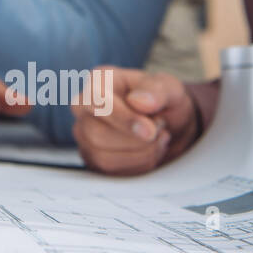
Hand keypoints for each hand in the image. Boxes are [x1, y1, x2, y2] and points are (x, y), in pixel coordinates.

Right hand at [70, 67, 199, 174]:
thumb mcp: (169, 87)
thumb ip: (156, 90)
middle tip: (158, 130)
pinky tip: (149, 151)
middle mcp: (84, 106)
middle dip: (135, 141)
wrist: (168, 121)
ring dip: (140, 154)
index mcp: (99, 81)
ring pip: (103, 156)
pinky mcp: (92, 156)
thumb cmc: (161, 100)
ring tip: (157, 140)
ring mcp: (85, 133)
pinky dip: (138, 165)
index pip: (96, 101)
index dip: (123, 119)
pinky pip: (110, 171)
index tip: (150, 131)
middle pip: (96, 133)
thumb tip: (139, 102)